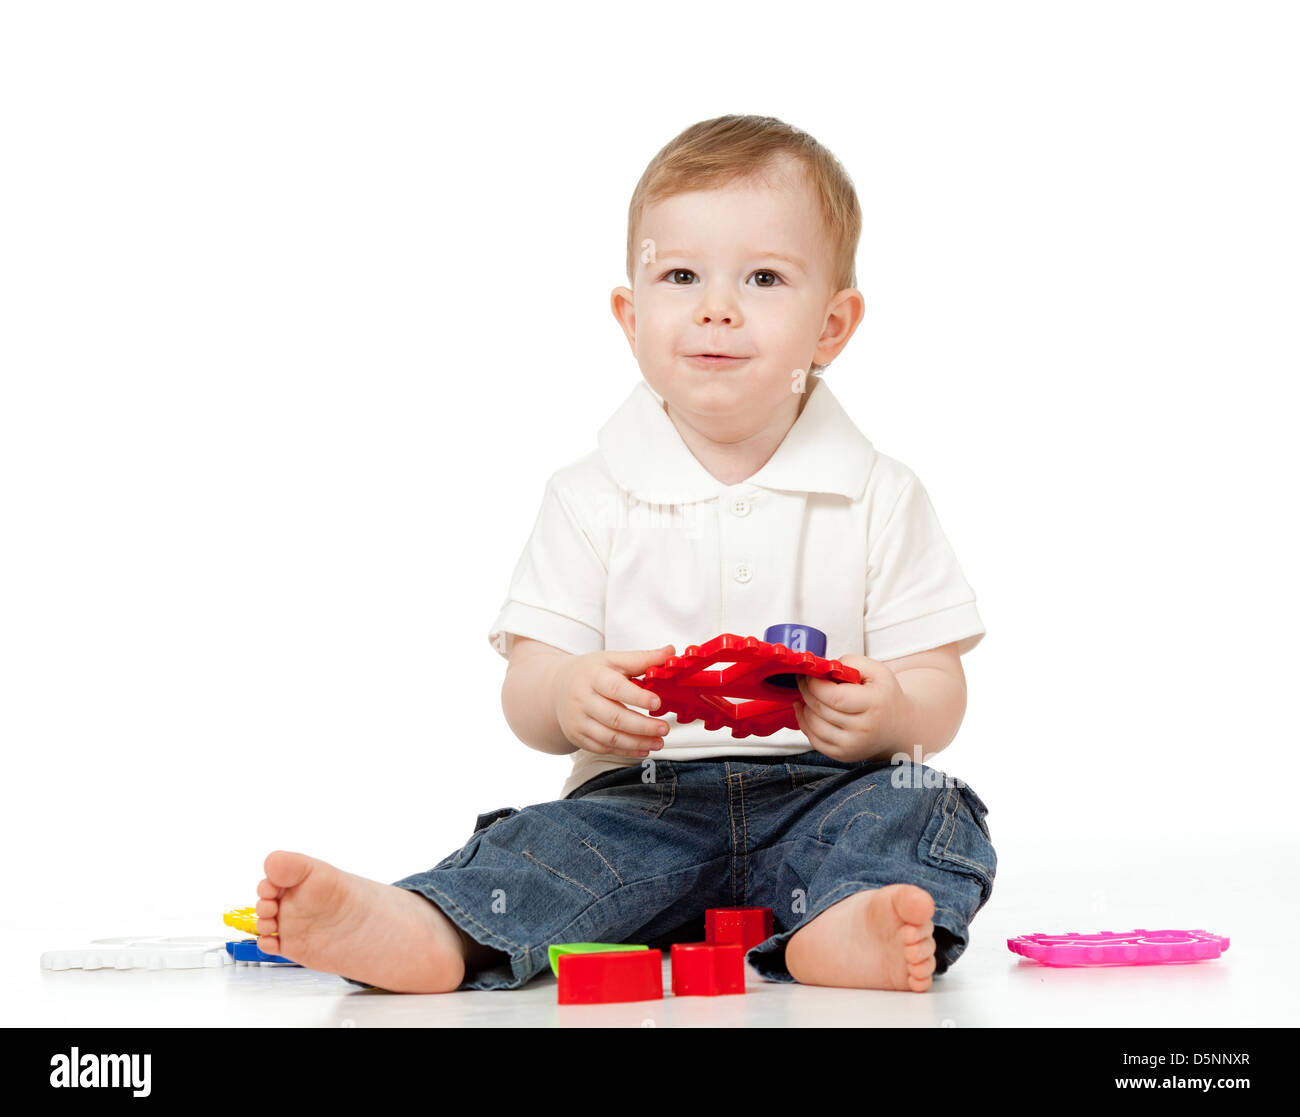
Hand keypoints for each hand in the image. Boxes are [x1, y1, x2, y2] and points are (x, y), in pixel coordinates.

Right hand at [551, 645, 675, 757]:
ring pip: (609, 737)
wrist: (556, 689)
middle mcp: (581, 699)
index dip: (637, 697)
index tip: (657, 703)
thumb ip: (642, 658)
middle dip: (643, 726)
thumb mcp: (612, 660)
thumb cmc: (588, 673)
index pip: (615, 688)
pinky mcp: (577, 737)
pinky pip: (603, 748)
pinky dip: (626, 751)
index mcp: (592, 676)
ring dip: (637, 743)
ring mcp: (578, 721)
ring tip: (658, 741)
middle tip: (664, 728)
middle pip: (614, 718)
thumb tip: (670, 652)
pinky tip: (643, 749)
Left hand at [793, 655, 912, 763]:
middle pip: (821, 710)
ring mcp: (853, 746)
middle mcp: (864, 729)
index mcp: (874, 705)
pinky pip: (814, 740)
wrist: (897, 727)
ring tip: (807, 696)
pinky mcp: (843, 756)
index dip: (814, 684)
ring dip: (804, 708)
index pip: (833, 697)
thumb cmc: (884, 696)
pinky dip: (806, 724)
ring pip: (814, 725)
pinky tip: (808, 711)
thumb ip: (851, 663)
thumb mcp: (877, 671)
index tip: (808, 674)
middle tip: (803, 681)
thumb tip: (826, 668)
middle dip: (806, 692)